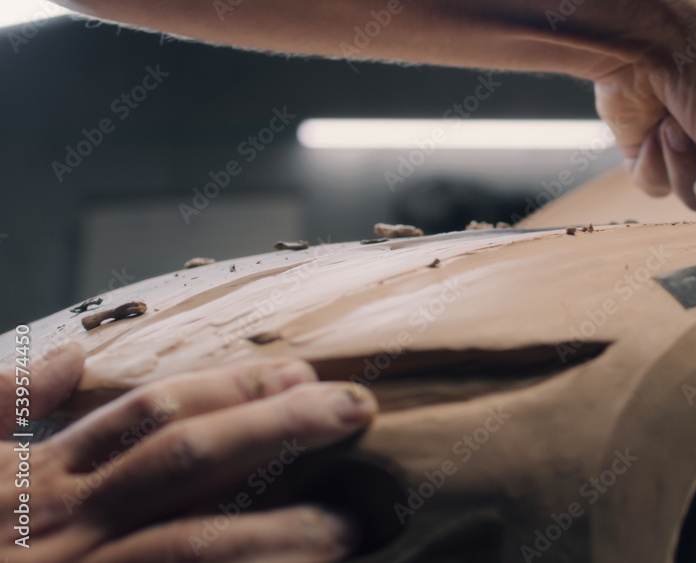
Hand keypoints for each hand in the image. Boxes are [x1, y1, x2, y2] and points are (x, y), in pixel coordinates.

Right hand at [1, 343, 376, 561]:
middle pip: (190, 460)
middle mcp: (67, 527)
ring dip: (282, 533)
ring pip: (197, 548)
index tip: (299, 375)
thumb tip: (67, 353)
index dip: (230, 388)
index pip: (149, 414)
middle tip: (358, 409)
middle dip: (279, 430)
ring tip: (356, 522)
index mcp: (38, 483)